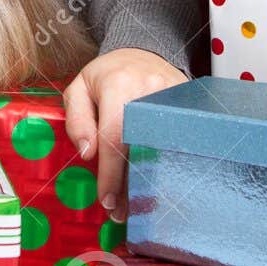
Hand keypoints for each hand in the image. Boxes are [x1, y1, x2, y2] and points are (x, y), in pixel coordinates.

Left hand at [62, 48, 188, 221]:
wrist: (142, 54)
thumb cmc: (106, 75)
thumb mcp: (79, 88)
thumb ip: (76, 119)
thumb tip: (88, 153)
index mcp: (118, 84)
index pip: (115, 136)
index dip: (111, 173)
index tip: (106, 199)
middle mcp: (151, 89)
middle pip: (143, 148)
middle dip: (131, 185)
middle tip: (122, 212)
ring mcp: (175, 97)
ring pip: (164, 148)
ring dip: (152, 181)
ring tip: (138, 205)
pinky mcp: (190, 105)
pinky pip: (179, 141)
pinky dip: (168, 165)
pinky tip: (159, 184)